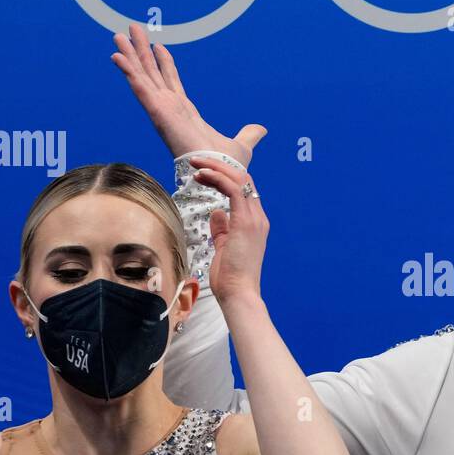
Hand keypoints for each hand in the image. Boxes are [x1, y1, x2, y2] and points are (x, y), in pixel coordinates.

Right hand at [112, 21, 267, 163]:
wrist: (220, 173)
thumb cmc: (226, 165)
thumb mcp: (241, 144)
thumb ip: (249, 135)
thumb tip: (261, 130)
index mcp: (185, 112)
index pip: (171, 81)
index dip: (164, 63)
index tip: (157, 45)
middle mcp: (169, 108)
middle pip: (152, 74)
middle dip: (141, 53)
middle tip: (131, 30)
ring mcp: (162, 109)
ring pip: (142, 77)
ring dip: (129, 56)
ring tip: (118, 36)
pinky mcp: (158, 113)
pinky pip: (140, 89)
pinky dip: (128, 72)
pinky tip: (117, 57)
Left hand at [188, 155, 269, 305]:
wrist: (239, 293)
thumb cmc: (230, 277)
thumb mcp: (223, 247)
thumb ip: (222, 229)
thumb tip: (216, 213)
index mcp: (255, 222)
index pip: (244, 189)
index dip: (224, 176)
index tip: (202, 174)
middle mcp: (258, 217)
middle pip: (243, 178)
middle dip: (218, 165)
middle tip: (196, 161)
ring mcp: (254, 218)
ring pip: (238, 178)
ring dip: (215, 167)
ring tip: (195, 164)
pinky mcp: (245, 222)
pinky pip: (233, 189)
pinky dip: (217, 178)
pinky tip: (201, 175)